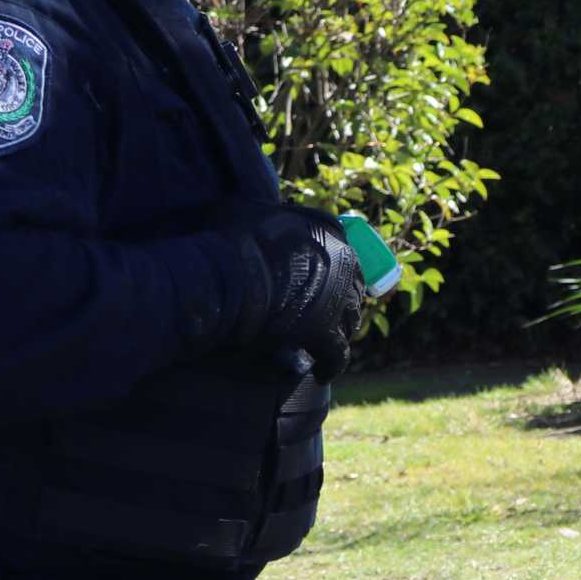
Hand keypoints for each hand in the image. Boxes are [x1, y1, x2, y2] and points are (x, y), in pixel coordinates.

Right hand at [246, 207, 364, 380]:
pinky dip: (330, 365)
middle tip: (323, 312)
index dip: (333, 263)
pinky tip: (321, 372)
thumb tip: (247, 207)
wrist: (229, 276)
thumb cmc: (230, 239)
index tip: (323, 275)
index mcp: (327, 230)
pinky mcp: (327, 333)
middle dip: (340, 298)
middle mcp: (342, 261)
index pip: (342, 244)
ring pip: (348, 320)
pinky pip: (338, 355)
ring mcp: (337, 298)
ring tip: (322, 342)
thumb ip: (258, 208)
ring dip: (338, 330)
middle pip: (351, 284)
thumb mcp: (243, 207)